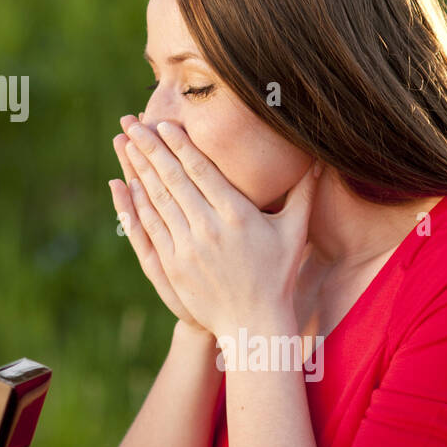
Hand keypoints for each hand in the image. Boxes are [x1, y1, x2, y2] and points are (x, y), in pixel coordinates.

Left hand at [116, 117, 319, 336]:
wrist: (254, 324)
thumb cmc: (278, 275)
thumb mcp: (296, 232)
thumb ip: (303, 193)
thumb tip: (319, 161)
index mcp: (238, 214)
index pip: (201, 170)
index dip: (180, 144)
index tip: (163, 123)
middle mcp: (209, 228)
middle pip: (173, 178)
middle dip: (150, 147)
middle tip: (132, 123)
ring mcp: (188, 247)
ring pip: (158, 199)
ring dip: (139, 168)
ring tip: (127, 143)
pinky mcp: (173, 266)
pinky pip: (151, 227)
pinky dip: (137, 204)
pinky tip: (127, 183)